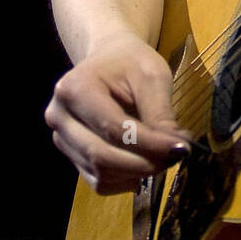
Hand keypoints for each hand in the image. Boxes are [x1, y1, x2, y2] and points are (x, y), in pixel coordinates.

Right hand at [44, 30, 192, 193]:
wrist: (108, 58)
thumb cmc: (131, 62)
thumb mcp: (152, 76)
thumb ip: (160, 113)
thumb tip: (175, 150)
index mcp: (74, 89)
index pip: (113, 128)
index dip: (149, 144)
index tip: (181, 148)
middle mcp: (60, 117)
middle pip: (102, 156)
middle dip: (144, 163)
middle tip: (177, 155)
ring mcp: (61, 140)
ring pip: (101, 174)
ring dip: (138, 172)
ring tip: (165, 154)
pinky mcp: (72, 156)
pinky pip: (100, 181)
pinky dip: (128, 177)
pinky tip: (145, 159)